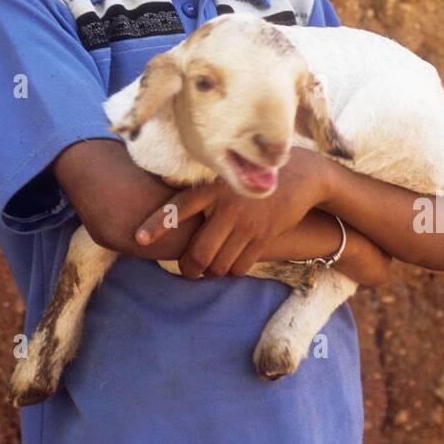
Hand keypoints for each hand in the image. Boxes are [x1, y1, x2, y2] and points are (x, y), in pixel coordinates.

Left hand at [133, 148, 336, 277]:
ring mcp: (247, 225)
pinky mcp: (264, 238)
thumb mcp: (228, 171)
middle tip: (187, 269)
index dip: (157, 224)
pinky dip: (230, 271)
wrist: (304, 176)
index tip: (139, 239)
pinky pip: (239, 267)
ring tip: (208, 267)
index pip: (179, 207)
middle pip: (198, 252)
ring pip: (217, 264)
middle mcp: (227, 207)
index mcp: (213, 187)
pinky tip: (230, 264)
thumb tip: (164, 185)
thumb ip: (201, 184)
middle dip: (188, 268)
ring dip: (210, 271)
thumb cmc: (257, 172)